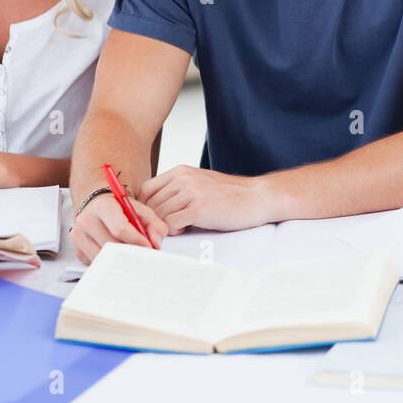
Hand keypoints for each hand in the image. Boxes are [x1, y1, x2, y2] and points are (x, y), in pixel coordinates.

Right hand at [71, 191, 166, 264]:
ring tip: (132, 255)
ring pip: (104, 257)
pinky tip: (118, 256)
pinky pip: (97, 263)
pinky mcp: (78, 250)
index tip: (149, 246)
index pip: (120, 229)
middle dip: (131, 252)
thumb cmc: (121, 210)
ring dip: (121, 259)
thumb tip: (156, 243)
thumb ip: (154, 224)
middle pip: (112, 245)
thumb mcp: (141, 211)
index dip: (137, 240)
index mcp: (103, 207)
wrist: (98, 207)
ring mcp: (79, 237)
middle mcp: (87, 221)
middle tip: (144, 254)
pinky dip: (110, 263)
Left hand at [138, 165, 275, 233]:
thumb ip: (178, 189)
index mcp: (181, 171)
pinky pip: (171, 224)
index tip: (153, 217)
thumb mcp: (200, 182)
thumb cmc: (231, 194)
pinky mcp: (199, 209)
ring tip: (182, 226)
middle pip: (150, 204)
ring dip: (166, 226)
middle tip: (168, 226)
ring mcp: (191, 193)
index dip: (145, 207)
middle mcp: (183, 179)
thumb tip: (156, 207)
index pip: (146, 189)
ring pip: (159, 215)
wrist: (258, 197)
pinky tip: (188, 227)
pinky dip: (175, 230)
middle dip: (155, 220)